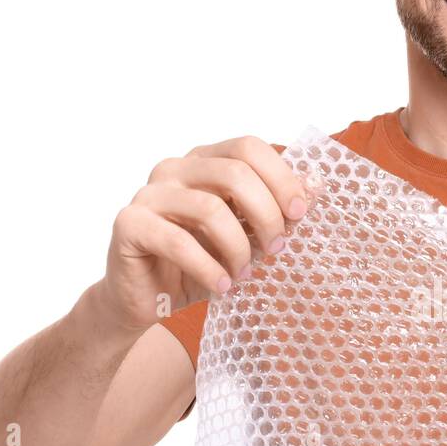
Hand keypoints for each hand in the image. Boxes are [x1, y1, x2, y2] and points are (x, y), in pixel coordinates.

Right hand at [93, 135, 309, 334]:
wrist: (148, 298)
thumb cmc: (200, 262)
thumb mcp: (246, 235)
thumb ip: (275, 208)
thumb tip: (317, 184)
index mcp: (203, 161)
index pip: (249, 147)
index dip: (280, 178)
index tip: (299, 214)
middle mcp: (173, 169)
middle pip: (235, 173)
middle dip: (267, 215)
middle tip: (277, 249)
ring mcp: (148, 194)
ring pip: (211, 210)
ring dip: (238, 249)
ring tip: (244, 275)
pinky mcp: (130, 225)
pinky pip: (179, 243)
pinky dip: (209, 269)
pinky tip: (223, 286)